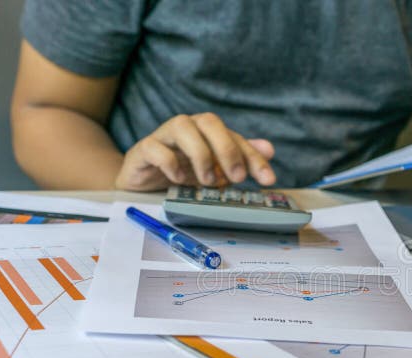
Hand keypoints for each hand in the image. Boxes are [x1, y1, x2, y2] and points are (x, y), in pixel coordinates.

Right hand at [114, 113, 276, 190]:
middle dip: (227, 149)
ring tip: (207, 180)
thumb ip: (239, 157)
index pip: (234, 137)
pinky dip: (169, 162)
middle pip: (209, 121)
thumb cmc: (181, 170)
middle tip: (237, 178)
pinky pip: (154, 147)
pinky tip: (178, 179)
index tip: (268, 179)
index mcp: (206, 131)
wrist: (142, 181)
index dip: (253, 157)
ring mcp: (163, 136)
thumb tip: (269, 149)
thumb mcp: (214, 168)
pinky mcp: (142, 150)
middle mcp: (187, 127)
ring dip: (200, 154)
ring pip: (181, 126)